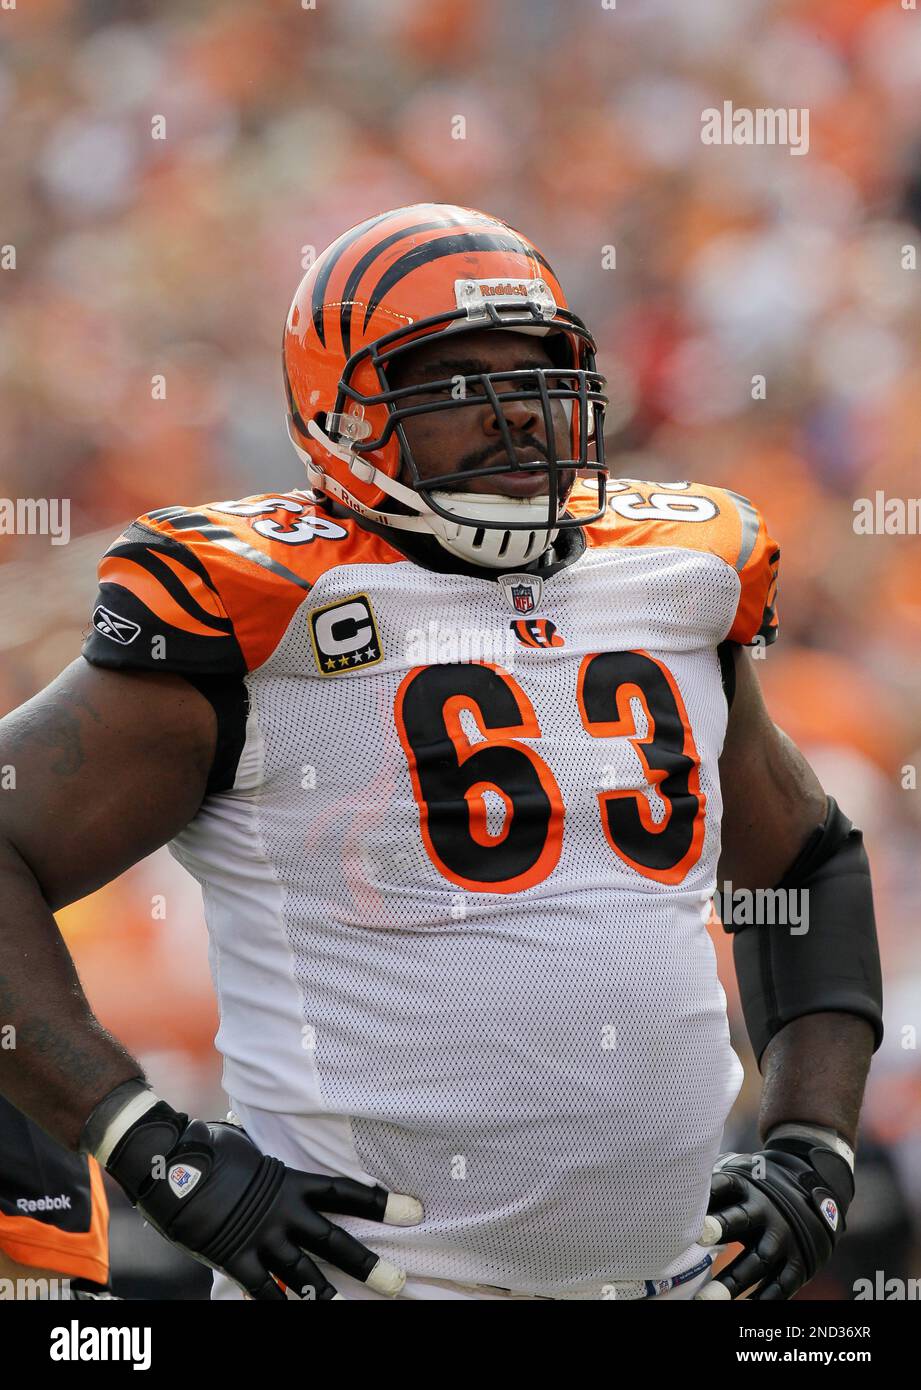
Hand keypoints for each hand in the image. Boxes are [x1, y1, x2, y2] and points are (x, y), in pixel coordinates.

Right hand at [105, 1100, 421, 1299]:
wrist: (168, 1163)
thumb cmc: (207, 1149)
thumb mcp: (249, 1149)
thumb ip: (268, 1162)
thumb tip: (271, 1154)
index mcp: (291, 1181)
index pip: (346, 1193)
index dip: (380, 1202)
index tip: (414, 1210)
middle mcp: (284, 1212)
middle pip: (336, 1241)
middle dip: (369, 1263)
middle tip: (399, 1282)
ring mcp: (261, 1238)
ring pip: (304, 1274)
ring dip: (328, 1295)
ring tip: (349, 1311)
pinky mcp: (235, 1259)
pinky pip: (264, 1292)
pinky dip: (280, 1307)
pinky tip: (297, 1317)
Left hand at [694, 1135, 853, 1299]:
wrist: (812, 1192)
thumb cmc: (758, 1190)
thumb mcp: (739, 1179)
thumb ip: (712, 1188)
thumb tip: (670, 1189)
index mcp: (745, 1186)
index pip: (724, 1185)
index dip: (707, 1193)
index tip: (688, 1205)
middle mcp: (765, 1211)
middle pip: (741, 1219)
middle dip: (720, 1227)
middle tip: (699, 1237)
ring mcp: (783, 1238)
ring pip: (758, 1261)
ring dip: (732, 1282)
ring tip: (706, 1298)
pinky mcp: (799, 1263)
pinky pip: (781, 1286)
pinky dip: (763, 1300)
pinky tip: (743, 1309)